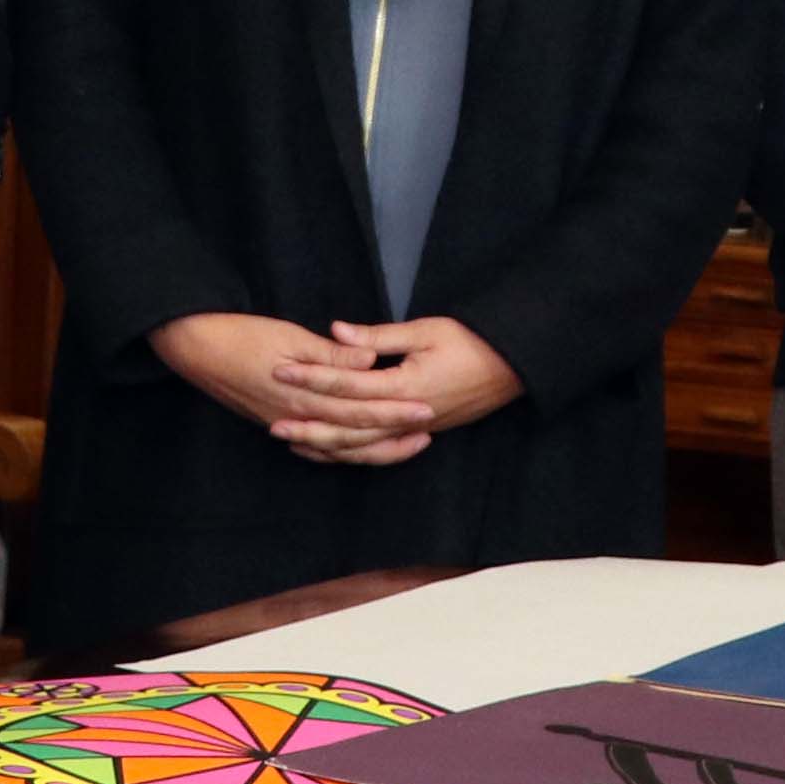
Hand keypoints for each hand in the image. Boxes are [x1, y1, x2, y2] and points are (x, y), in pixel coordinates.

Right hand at [153, 313, 423, 463]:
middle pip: (354, 435)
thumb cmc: (242, 334)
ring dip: (370, 449)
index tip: (426, 410)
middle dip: (392, 435)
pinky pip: (311, 447)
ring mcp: (284, 423)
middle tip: (426, 432)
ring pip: (335, 448)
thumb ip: (331, 354)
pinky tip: (349, 451)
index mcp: (306, 394)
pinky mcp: (274, 422)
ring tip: (400, 446)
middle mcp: (298, 416)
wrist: (195, 347)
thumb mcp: (290, 336)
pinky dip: (334, 452)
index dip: (395, 412)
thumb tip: (370, 361)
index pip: (361, 408)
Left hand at [266, 318, 528, 470]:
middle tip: (272, 422)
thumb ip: (379, 338)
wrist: (512, 369)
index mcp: (404, 386)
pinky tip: (327, 449)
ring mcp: (413, 429)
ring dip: (324, 444)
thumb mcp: (425, 331)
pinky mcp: (419, 433)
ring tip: (291, 440)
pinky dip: (350, 453)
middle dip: (309, 424)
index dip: (312, 376)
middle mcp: (406, 416)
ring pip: (360, 447)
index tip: (280, 369)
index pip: (347, 384)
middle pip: (348, 427)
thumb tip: (338, 332)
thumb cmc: (471, 343)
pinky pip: (377, 451)